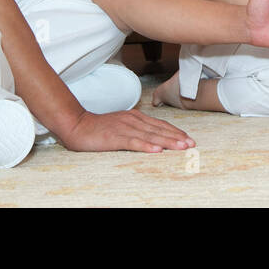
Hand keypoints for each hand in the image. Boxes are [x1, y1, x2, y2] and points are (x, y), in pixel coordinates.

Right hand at [59, 107, 194, 152]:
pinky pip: (133, 142)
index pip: (160, 124)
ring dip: (167, 142)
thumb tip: (153, 138)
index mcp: (136, 117)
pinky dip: (146, 146)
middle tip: (191, 144)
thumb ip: (136, 129)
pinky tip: (157, 151)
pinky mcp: (115, 137)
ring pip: (150, 136)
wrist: (76, 125)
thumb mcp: (121, 125)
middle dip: (177, 137)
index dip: (175, 132)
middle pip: (159, 130)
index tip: (187, 139)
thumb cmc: (98, 128)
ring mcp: (124, 128)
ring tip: (181, 147)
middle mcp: (133, 120)